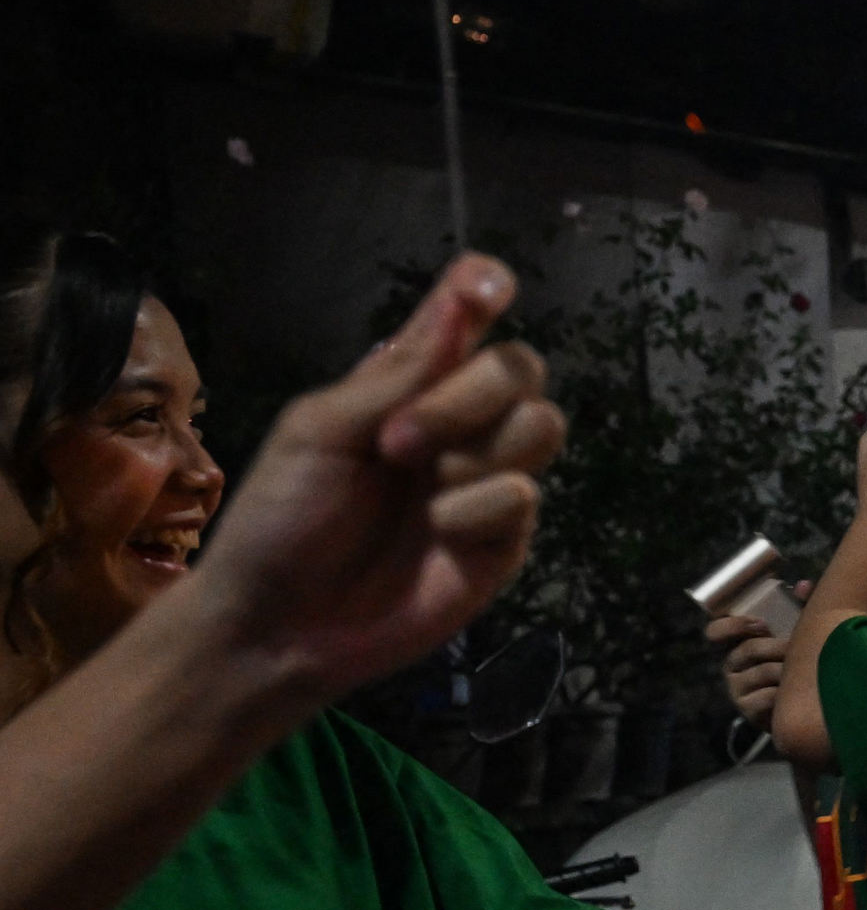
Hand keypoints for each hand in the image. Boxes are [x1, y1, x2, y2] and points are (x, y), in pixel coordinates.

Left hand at [157, 252, 564, 717]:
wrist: (283, 619)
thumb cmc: (282, 517)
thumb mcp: (320, 430)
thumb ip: (395, 376)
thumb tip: (460, 309)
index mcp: (404, 381)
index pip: (465, 315)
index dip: (484, 290)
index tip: (488, 290)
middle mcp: (455, 422)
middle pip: (520, 368)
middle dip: (470, 395)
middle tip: (399, 441)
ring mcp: (484, 479)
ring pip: (540, 427)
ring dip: (476, 451)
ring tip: (420, 489)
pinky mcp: (504, 538)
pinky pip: (522, 496)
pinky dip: (474, 510)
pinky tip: (436, 535)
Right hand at [707, 593, 794, 724]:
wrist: (796, 711)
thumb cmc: (792, 667)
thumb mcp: (793, 637)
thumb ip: (798, 609)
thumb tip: (804, 585)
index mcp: (735, 645)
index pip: (715, 631)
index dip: (731, 625)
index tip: (760, 623)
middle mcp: (731, 666)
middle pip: (747, 649)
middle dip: (776, 647)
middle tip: (796, 647)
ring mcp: (737, 690)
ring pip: (763, 672)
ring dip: (787, 669)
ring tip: (803, 670)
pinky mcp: (747, 711)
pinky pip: (768, 697)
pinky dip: (784, 694)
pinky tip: (793, 694)